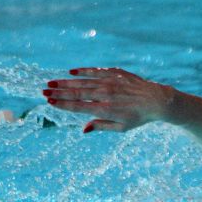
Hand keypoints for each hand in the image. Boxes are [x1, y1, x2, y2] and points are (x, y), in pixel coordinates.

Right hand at [43, 67, 175, 132]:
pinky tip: (72, 72)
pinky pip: (96, 71)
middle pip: (77, 93)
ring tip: (51, 82)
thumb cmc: (138, 117)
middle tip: (43, 91)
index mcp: (105, 109)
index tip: (49, 102)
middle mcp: (105, 95)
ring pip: (84, 82)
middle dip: (58, 92)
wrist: (158, 100)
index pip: (79, 107)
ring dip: (66, 82)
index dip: (63, 105)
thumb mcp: (121, 127)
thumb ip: (101, 126)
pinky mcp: (116, 73)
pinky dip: (84, 71)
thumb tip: (83, 130)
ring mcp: (110, 82)